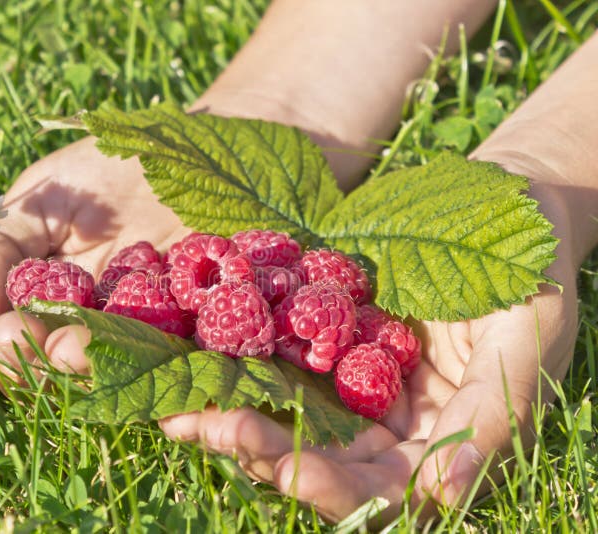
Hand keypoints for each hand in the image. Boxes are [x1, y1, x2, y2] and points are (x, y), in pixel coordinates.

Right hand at [0, 137, 187, 384]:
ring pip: (98, 368)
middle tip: (8, 336)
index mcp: (39, 300)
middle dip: (19, 357)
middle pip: (43, 363)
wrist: (186, 150)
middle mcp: (83, 325)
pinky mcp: (185, 330)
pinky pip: (168, 356)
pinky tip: (127, 361)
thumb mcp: (42, 198)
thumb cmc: (106, 170)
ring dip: (73, 365)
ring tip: (63, 347)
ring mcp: (134, 332)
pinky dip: (150, 366)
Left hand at [158, 181, 579, 523]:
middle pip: (312, 457)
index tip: (286, 467)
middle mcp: (381, 426)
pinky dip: (232, 360)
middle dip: (254, 448)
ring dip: (226, 413)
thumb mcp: (524, 343)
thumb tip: (445, 496)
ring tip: (173, 407)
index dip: (331, 487)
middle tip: (195, 428)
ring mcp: (346, 383)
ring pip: (281, 411)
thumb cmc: (531, 276)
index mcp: (434, 443)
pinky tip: (187, 356)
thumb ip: (490, 420)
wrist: (505, 208)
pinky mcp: (322, 339)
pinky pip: (274, 355)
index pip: (378, 488)